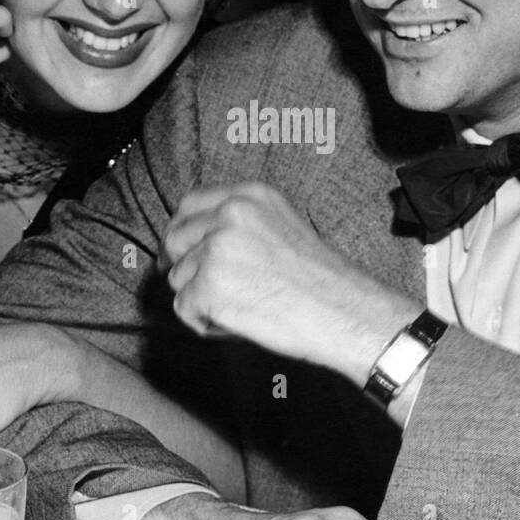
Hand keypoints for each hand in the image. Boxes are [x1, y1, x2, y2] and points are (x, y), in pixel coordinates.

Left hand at [159, 183, 418, 382]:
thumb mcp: (282, 225)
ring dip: (201, 299)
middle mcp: (229, 215)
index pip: (190, 205)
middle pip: (175, 239)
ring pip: (178, 278)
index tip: (182, 253)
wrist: (344, 311)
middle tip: (210, 291)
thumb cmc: (321, 280)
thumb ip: (240, 224)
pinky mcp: (208, 286)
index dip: (183, 232)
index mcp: (248, 196)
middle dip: (186, 267)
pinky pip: (184, 309)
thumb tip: (195, 241)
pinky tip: (240, 322)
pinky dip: (205, 323)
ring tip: (244, 307)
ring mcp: (216, 249)